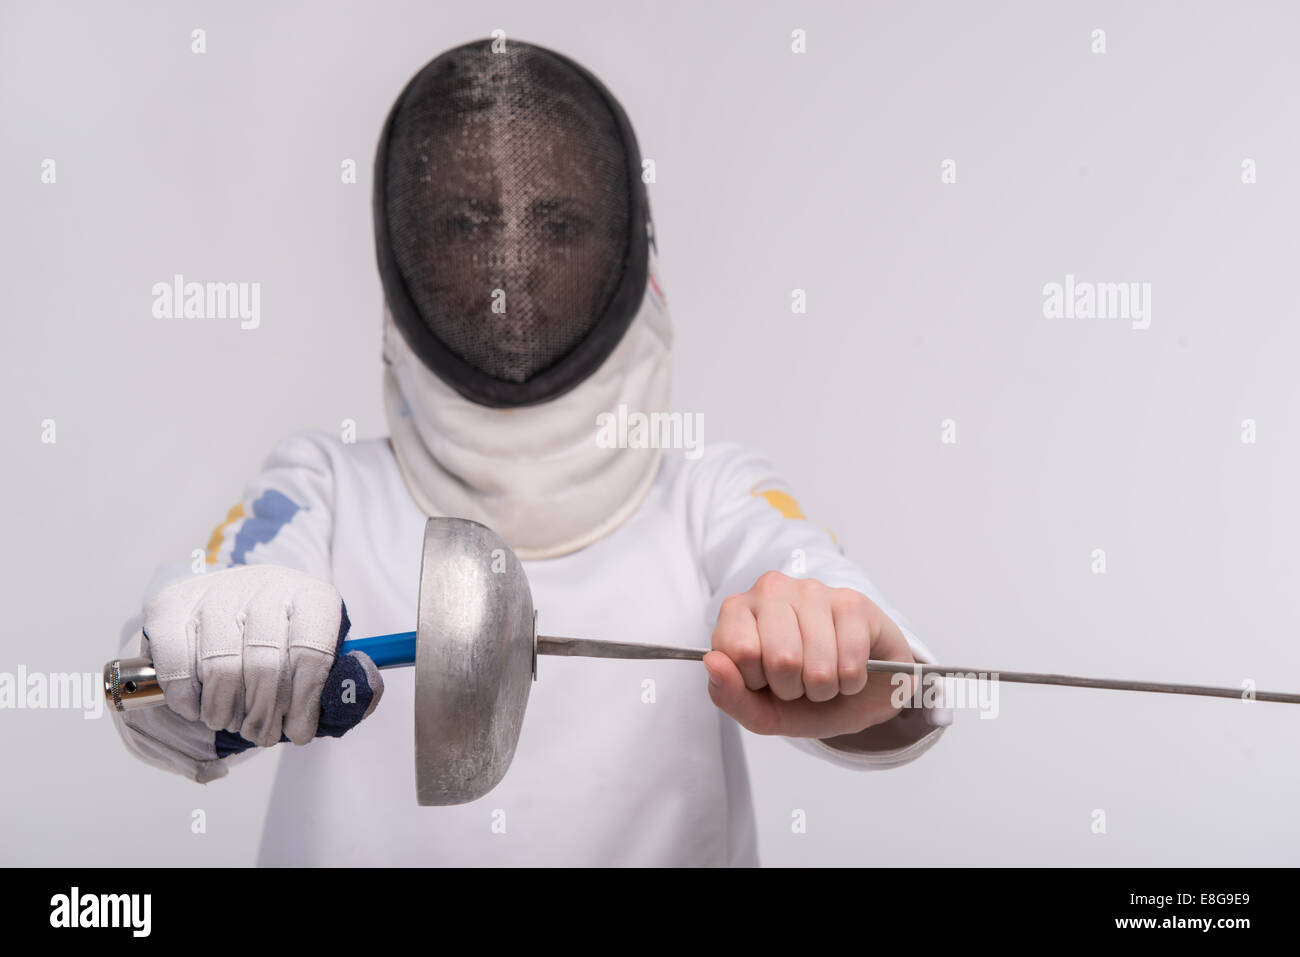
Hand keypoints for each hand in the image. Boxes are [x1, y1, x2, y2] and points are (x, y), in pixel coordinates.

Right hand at [141, 564, 381, 746]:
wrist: (231, 606)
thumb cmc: (281, 646)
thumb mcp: (322, 661)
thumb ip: (346, 685)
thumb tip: (365, 688)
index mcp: (311, 597)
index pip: (311, 653)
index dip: (304, 702)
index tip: (298, 731)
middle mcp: (265, 585)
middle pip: (265, 665)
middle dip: (265, 715)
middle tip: (263, 733)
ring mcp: (215, 593)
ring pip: (220, 668)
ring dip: (226, 712)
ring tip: (233, 721)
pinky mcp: (170, 606)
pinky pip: (177, 666)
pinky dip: (189, 699)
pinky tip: (201, 708)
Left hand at [704, 571, 916, 738]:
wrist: (856, 690)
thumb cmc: (802, 695)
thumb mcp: (758, 710)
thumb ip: (727, 694)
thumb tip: (713, 662)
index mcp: (737, 610)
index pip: (738, 652)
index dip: (754, 681)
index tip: (763, 679)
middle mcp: (771, 589)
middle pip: (781, 659)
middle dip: (793, 688)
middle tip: (797, 681)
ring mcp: (813, 590)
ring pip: (817, 665)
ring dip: (823, 688)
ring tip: (823, 677)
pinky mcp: (852, 602)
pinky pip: (850, 663)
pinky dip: (850, 682)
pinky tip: (847, 670)